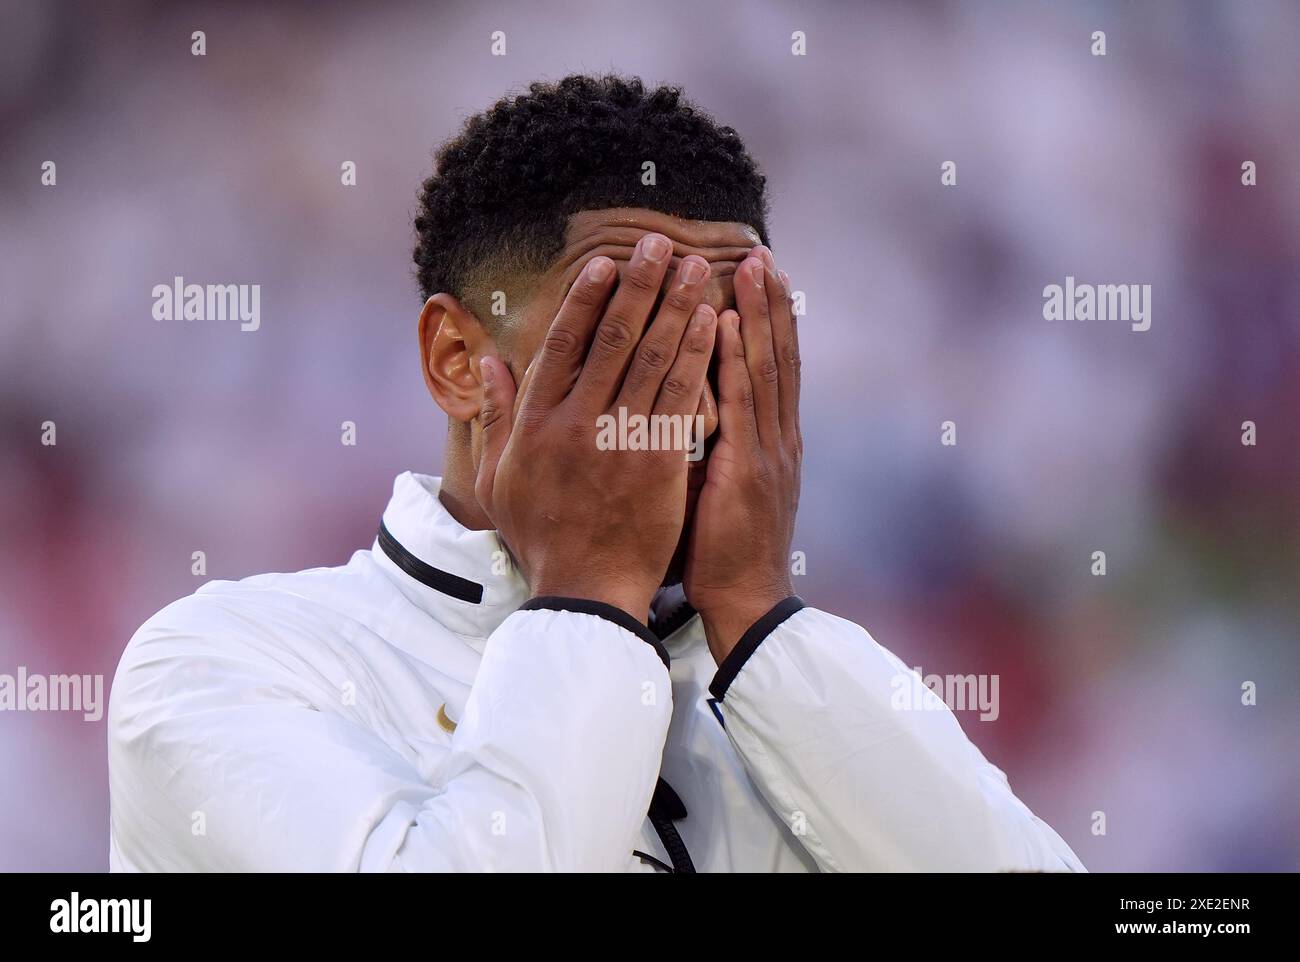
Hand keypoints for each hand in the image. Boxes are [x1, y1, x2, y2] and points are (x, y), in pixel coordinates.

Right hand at [475, 234, 717, 620]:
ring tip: (694, 269)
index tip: (605, 263)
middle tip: (659, 243)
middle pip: (613, 340)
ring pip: (652, 361)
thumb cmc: (540, 536)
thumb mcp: (498, 479)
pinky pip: (681, 399)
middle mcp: (576, 423)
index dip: (585, 300)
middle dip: (638, 285)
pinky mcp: (658, 464)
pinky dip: (697, 358)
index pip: (562, 345)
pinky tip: (713, 326)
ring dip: (674, 308)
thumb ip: (494, 417)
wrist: (585, 592)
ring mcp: (619, 443)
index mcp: (535, 424)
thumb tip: (488, 362)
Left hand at [683, 246, 800, 661]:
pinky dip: (738, 357)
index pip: (774, 371)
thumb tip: (688, 409)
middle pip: (779, 357)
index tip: (760, 277)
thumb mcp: (722, 489)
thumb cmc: (721, 552)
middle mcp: (778, 439)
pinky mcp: (748, 468)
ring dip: (760, 313)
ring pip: (768, 367)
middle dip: (772, 303)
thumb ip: (715, 446)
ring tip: (754, 265)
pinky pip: (742, 403)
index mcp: (771, 444)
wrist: (744, 603)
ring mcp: (768, 451)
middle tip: (762, 251)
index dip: (770, 322)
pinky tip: (728, 321)